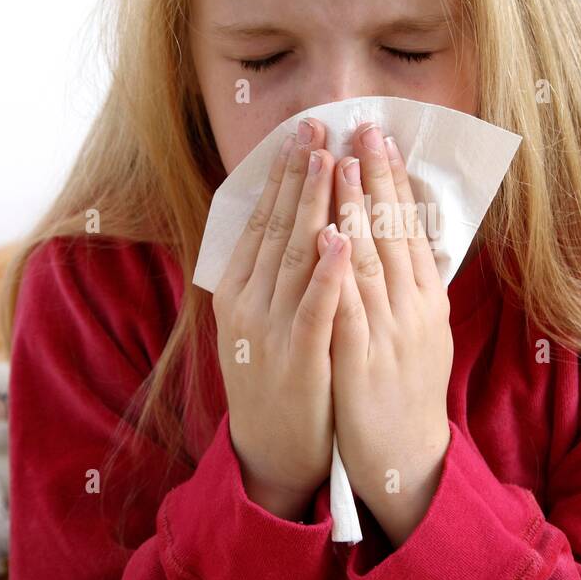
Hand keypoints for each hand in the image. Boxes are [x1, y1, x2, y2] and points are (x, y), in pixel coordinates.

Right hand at [213, 118, 350, 520]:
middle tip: (317, 126)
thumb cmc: (278, 378)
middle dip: (299, 175)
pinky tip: (343, 238)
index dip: (283, 176)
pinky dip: (329, 272)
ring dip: (315, 206)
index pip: (262, 222)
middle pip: (278, 228)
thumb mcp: (263, 320)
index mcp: (238, 291)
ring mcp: (271, 332)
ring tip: (331, 161)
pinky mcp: (299, 359)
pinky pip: (316, 308)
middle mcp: (248, 304)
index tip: (304, 134)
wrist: (273, 453)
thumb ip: (273, 273)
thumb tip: (292, 218)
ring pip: (295, 258)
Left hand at [323, 121, 453, 545]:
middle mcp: (412, 310)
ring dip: (356, 209)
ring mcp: (387, 335)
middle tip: (362, 127)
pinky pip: (346, 310)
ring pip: (370, 261)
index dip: (395, 181)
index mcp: (426, 300)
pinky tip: (329, 238)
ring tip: (343, 162)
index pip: (410, 229)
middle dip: (376, 177)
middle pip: (393, 233)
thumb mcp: (420, 333)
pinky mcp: (359, 363)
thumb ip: (413, 287)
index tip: (382, 138)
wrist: (406, 460)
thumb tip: (409, 238)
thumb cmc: (405, 393)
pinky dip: (337, 272)